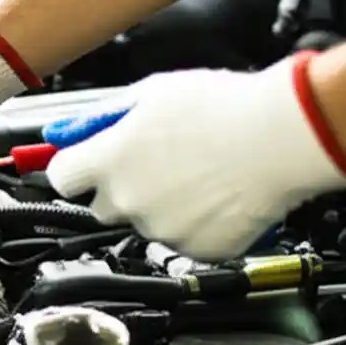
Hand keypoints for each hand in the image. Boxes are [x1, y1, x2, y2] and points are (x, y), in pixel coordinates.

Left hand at [44, 53, 345, 260]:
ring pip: (144, 223)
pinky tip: (216, 194)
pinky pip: (183, 240)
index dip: (75, 169)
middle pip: (100, 206)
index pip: (61, 179)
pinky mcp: (195, 250)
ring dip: (160, 205)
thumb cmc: (224, 108)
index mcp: (108, 161)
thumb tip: (64, 131)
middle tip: (155, 164)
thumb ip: (102, 117)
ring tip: (197, 173)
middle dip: (118, 187)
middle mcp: (127, 201)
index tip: (87, 163)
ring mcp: (160, 230)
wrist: (284, 137)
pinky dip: (195, 224)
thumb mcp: (152, 94)